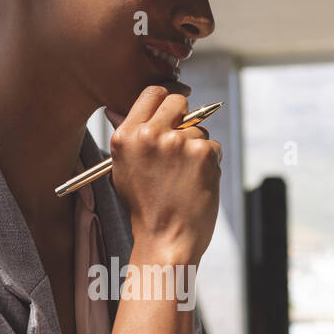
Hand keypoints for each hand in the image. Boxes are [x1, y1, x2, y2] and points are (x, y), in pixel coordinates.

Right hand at [104, 87, 221, 264]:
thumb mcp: (123, 170)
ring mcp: (178, 143)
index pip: (151, 93)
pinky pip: (213, 146)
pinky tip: (196, 183)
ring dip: (196, 147)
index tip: (171, 112)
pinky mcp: (203, 153)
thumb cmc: (146, 209)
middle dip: (183, 118)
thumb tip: (119, 110)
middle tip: (181, 143)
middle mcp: (150, 135)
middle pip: (177, 101)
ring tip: (183, 177)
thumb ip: (129, 137)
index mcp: (126, 137)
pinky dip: (209, 163)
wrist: (166, 240)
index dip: (164, 102)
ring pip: (198, 128)